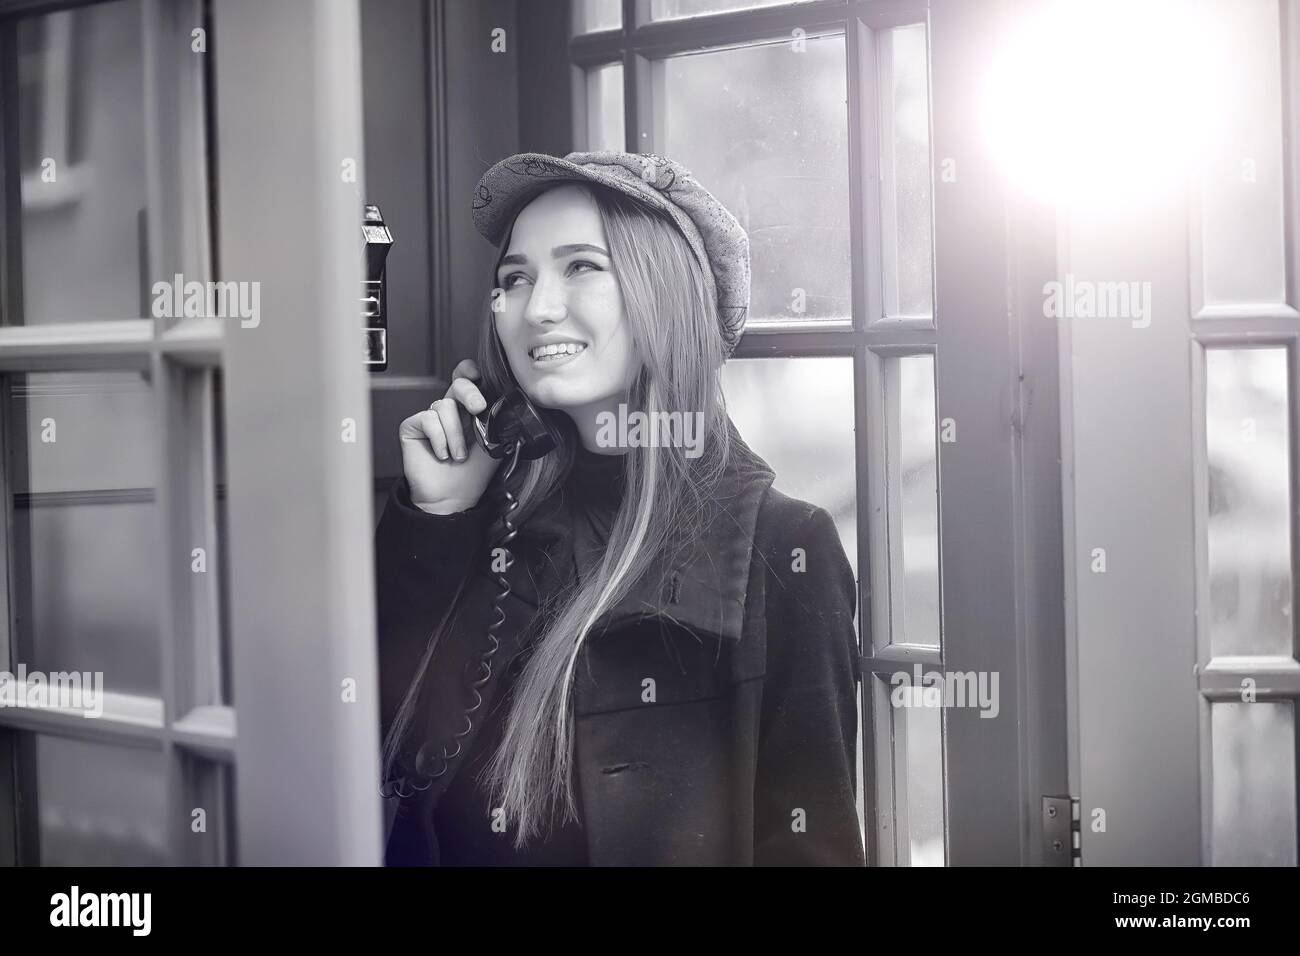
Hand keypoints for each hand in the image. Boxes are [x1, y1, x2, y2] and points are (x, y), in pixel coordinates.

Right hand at [398, 359, 499, 513]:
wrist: (453, 497)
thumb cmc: (472, 474)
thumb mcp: (495, 443)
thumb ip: (499, 421)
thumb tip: (508, 404)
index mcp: (469, 411)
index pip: (468, 380)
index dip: (471, 372)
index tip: (480, 375)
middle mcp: (450, 411)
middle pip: (457, 384)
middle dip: (470, 393)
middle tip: (479, 408)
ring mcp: (430, 417)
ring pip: (444, 405)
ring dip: (456, 434)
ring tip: (458, 455)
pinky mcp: (412, 426)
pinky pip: (428, 419)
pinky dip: (439, 439)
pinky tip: (442, 454)